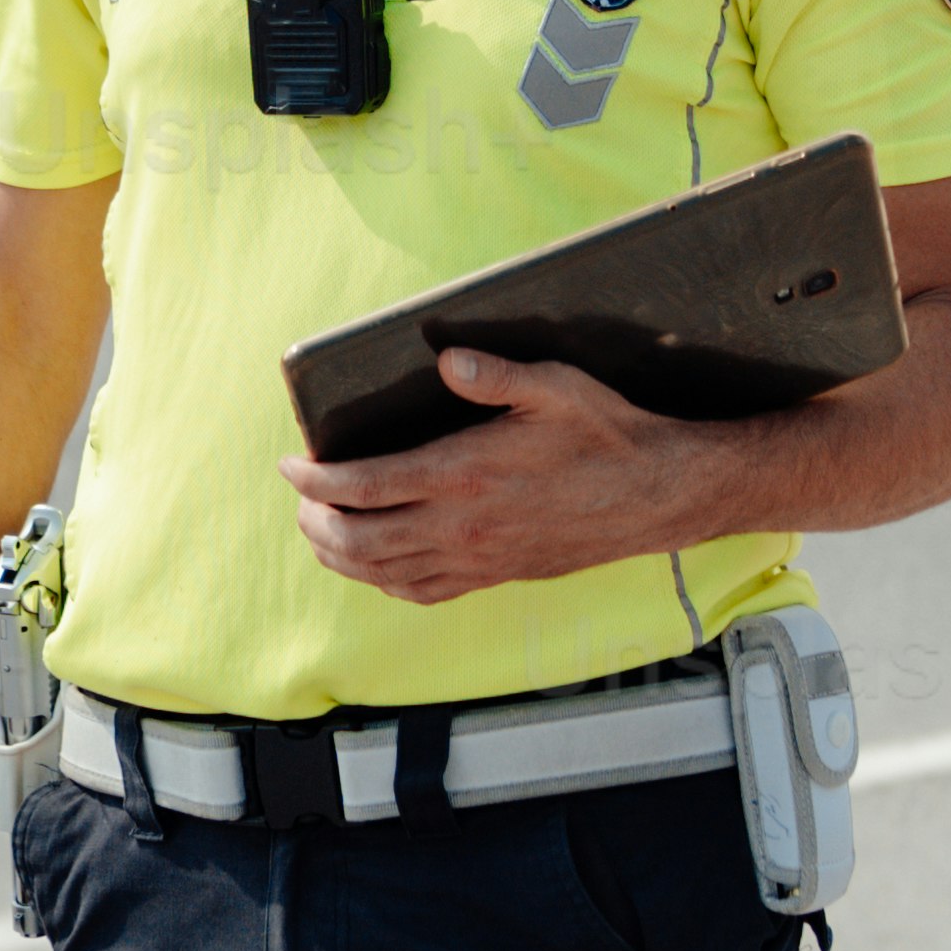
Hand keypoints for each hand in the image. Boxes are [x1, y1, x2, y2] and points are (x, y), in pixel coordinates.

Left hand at [285, 340, 716, 607]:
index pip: (363, 486)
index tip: (292, 466)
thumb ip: (494, 373)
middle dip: (315, 521)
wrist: (658, 495)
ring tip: (322, 533)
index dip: (315, 480)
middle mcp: (462, 525)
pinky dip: (385, 582)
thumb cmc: (608, 435)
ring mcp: (477, 558)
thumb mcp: (555, 386)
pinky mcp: (496, 575)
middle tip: (301, 500)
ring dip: (340, 556)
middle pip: (358, 539)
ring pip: (383, 573)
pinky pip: (423, 592)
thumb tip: (445, 358)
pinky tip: (378, 567)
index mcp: (464, 474)